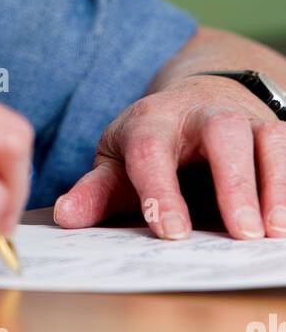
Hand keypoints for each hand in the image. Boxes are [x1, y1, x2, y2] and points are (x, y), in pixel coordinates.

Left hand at [53, 75, 285, 239]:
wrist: (197, 99)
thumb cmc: (153, 142)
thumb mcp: (119, 161)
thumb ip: (96, 191)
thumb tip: (67, 219)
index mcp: (152, 120)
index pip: (152, 149)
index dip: (159, 190)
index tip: (170, 232)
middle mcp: (202, 112)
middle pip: (221, 130)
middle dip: (232, 180)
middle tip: (241, 232)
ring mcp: (245, 118)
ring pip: (268, 137)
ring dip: (275, 182)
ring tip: (273, 231)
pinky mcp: (275, 130)